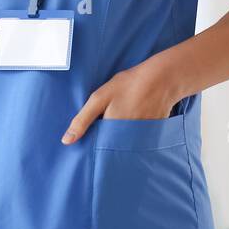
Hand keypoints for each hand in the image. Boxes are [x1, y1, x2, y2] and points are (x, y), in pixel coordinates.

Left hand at [61, 61, 178, 143]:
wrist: (162, 79)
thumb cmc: (128, 85)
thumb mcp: (100, 98)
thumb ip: (82, 120)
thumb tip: (66, 141)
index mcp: (110, 133)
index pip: (96, 149)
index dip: (92, 145)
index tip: (89, 141)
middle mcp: (125, 141)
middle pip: (111, 149)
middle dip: (106, 143)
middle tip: (109, 124)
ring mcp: (140, 140)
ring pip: (124, 146)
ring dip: (121, 140)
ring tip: (123, 120)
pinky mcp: (151, 136)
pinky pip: (138, 142)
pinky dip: (135, 136)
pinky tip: (136, 119)